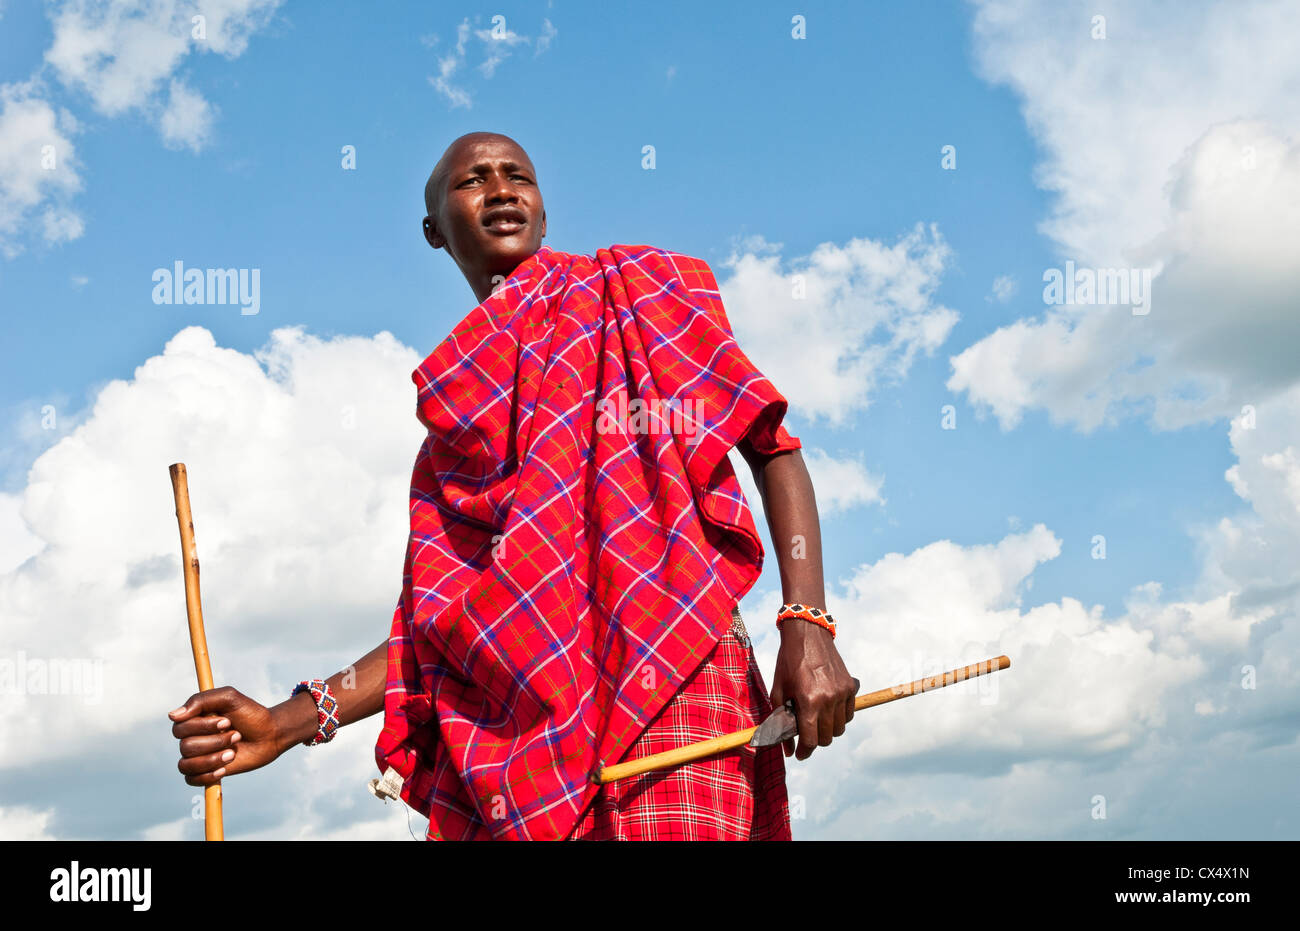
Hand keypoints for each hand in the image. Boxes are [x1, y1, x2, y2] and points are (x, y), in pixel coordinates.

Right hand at [168, 686, 288, 786]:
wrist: (270, 734)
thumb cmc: (250, 714)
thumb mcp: (230, 698)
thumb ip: (201, 700)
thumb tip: (173, 716)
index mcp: (194, 719)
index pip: (179, 727)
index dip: (202, 727)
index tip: (227, 721)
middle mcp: (192, 737)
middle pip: (185, 746)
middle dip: (215, 742)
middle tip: (236, 735)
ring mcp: (198, 755)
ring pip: (186, 764)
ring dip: (212, 759)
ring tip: (232, 753)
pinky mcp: (205, 771)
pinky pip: (191, 779)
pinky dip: (207, 776)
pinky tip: (224, 768)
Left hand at [768, 621, 858, 760]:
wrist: (807, 633)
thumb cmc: (788, 661)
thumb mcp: (778, 690)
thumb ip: (780, 720)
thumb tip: (787, 748)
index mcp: (809, 701)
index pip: (810, 740)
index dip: (803, 752)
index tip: (798, 754)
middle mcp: (829, 699)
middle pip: (826, 738)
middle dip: (814, 741)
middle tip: (804, 734)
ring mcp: (842, 693)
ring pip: (839, 729)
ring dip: (827, 730)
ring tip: (815, 720)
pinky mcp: (850, 687)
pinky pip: (849, 714)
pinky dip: (839, 718)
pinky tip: (827, 710)